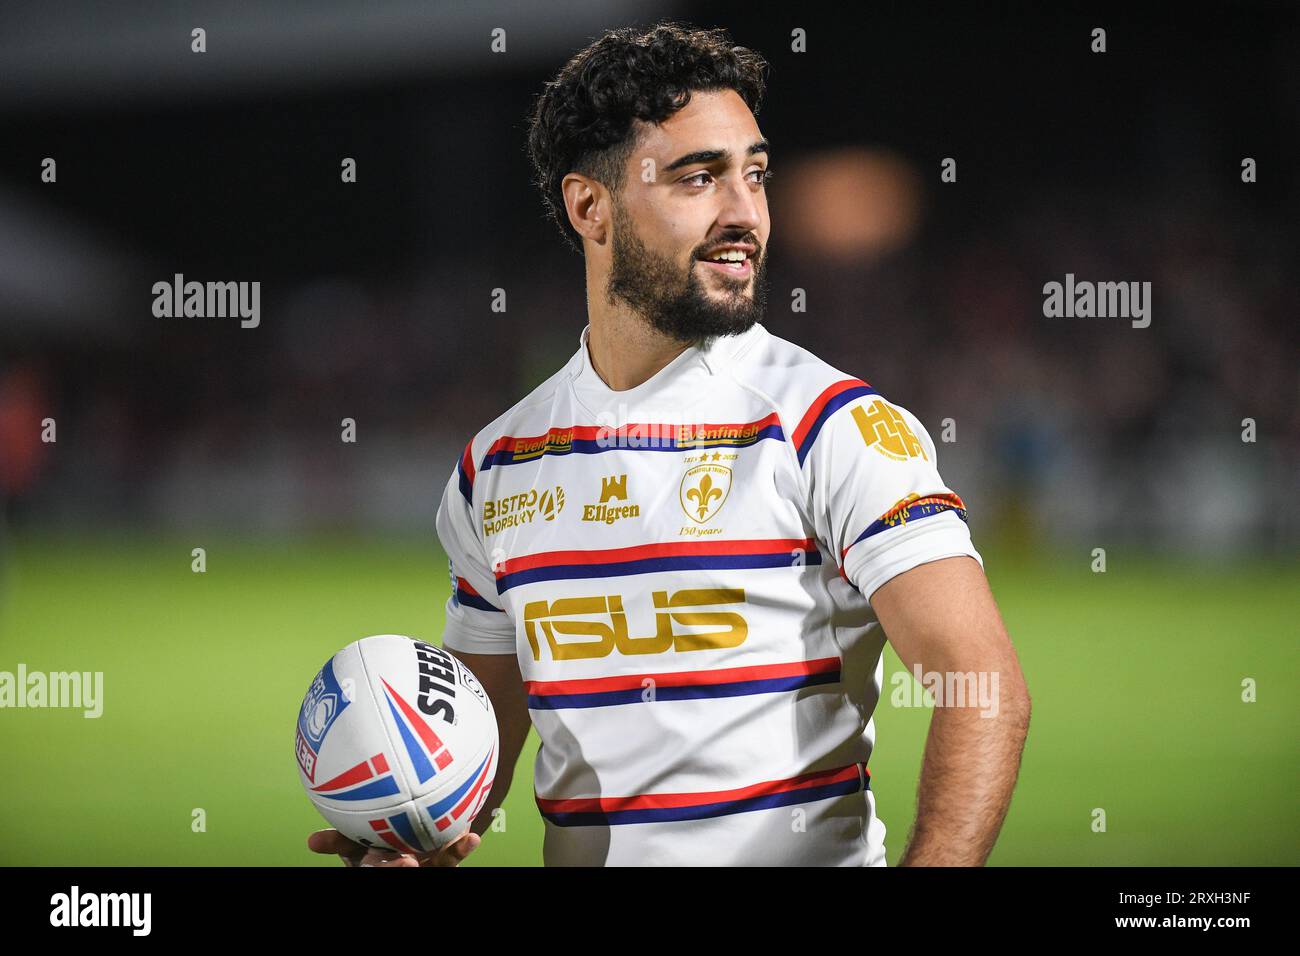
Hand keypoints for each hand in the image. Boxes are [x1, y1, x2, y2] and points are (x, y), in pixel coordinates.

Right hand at [307, 828, 480, 866]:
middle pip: (406, 870)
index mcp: (379, 866)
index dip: (384, 869)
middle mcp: (406, 867)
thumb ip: (337, 841)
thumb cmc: (375, 836)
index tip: (398, 863)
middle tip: (409, 862)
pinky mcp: (446, 859)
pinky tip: (472, 836)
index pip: (376, 869)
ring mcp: (428, 865)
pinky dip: (463, 846)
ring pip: (438, 865)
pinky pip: (455, 855)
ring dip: (450, 855)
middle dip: (404, 870)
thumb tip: (310, 842)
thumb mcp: (354, 841)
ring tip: (463, 842)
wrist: (409, 826)